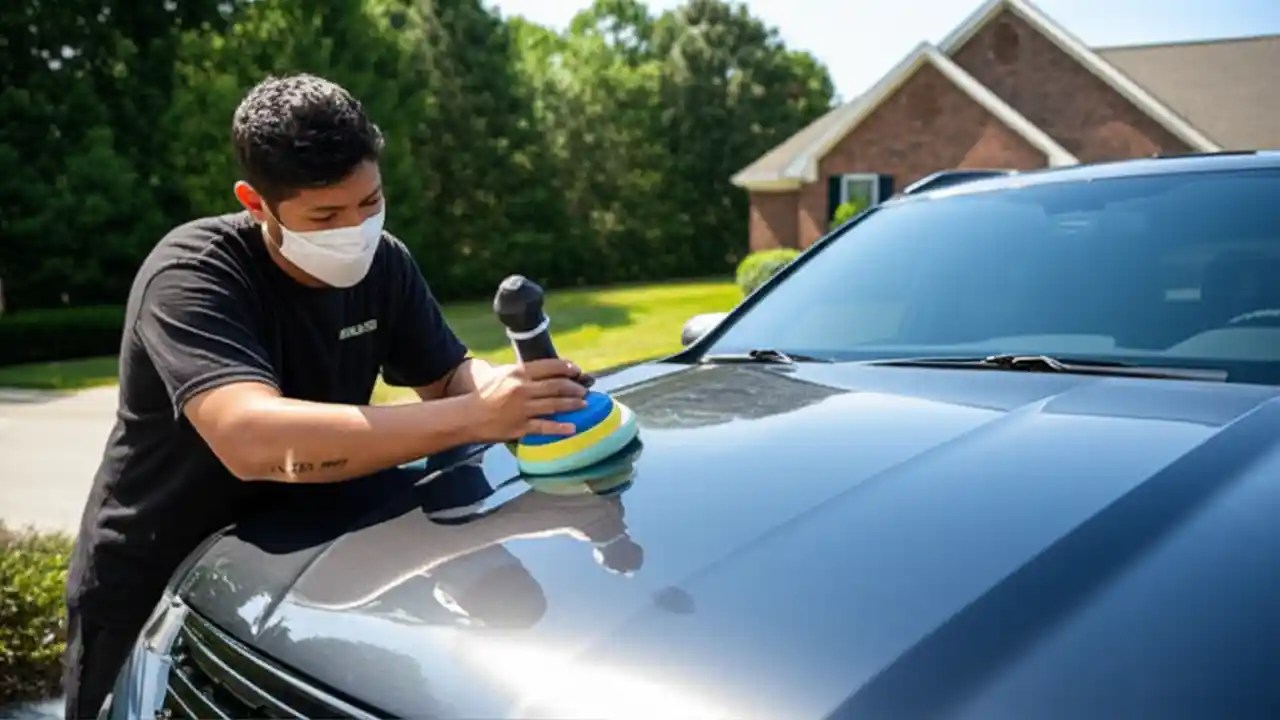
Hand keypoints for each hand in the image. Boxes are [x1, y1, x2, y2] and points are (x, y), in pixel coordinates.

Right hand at [465, 358, 587, 440]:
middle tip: (584, 390)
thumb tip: (546, 372)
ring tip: (584, 404)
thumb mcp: (503, 375)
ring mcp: (523, 409)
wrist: (467, 416)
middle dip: (574, 388)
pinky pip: (545, 427)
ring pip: (555, 405)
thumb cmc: (485, 394)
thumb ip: (523, 373)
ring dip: (572, 404)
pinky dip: (560, 427)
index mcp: (518, 373)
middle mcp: (523, 389)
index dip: (567, 368)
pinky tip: (572, 427)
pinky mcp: (520, 426)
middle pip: (557, 386)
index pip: (549, 366)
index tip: (577, 371)